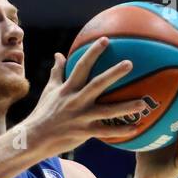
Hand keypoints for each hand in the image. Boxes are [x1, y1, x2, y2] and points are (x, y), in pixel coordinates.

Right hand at [23, 38, 152, 153]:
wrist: (34, 138)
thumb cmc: (43, 113)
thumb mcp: (49, 91)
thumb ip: (57, 72)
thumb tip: (58, 54)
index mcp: (68, 89)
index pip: (81, 66)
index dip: (93, 52)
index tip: (105, 39)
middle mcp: (76, 101)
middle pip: (97, 84)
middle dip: (113, 73)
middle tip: (129, 64)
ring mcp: (81, 118)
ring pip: (107, 111)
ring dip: (125, 107)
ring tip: (143, 102)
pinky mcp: (84, 132)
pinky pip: (106, 132)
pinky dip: (121, 131)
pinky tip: (136, 128)